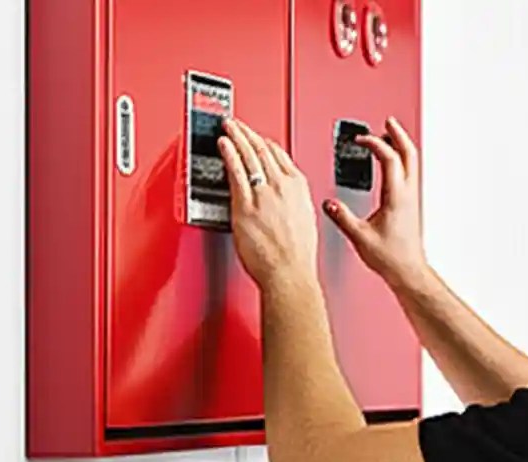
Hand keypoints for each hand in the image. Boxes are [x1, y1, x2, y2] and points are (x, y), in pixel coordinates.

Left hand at [218, 118, 319, 291]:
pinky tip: (223, 144)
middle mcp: (282, 186)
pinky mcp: (245, 204)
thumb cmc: (296, 256)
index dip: (265, 142)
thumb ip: (291, 202)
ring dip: (237, 136)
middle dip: (248, 133)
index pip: (280, 156)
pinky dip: (229, 153)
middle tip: (237, 123)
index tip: (257, 137)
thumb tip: (282, 198)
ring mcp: (263, 193)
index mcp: (299, 188)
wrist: (289, 273)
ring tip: (228, 126)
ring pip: (249, 155)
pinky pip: (236, 170)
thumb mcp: (304, 220)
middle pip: (262, 150)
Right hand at [324, 116, 427, 287]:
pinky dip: (401, 160)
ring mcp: (411, 198)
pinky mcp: (410, 205)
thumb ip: (342, 217)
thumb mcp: (360, 237)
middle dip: (398, 134)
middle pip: (409, 153)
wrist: (408, 271)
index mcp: (397, 197)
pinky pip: (409, 174)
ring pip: (412, 162)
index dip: (375, 143)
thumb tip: (329, 203)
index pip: (389, 159)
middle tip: (387, 121)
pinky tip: (391, 162)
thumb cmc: (391, 258)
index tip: (361, 139)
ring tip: (389, 134)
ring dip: (401, 145)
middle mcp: (408, 194)